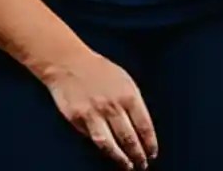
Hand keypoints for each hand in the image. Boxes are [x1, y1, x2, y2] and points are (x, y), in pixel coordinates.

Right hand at [40, 49, 157, 169]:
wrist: (70, 63)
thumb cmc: (99, 70)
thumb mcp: (125, 80)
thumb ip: (134, 102)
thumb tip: (141, 126)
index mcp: (128, 95)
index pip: (144, 126)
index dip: (150, 143)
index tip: (152, 153)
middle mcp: (113, 106)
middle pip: (129, 138)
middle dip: (138, 155)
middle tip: (142, 164)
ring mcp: (94, 114)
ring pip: (110, 144)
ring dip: (121, 159)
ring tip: (127, 166)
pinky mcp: (78, 119)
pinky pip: (92, 137)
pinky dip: (102, 147)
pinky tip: (108, 152)